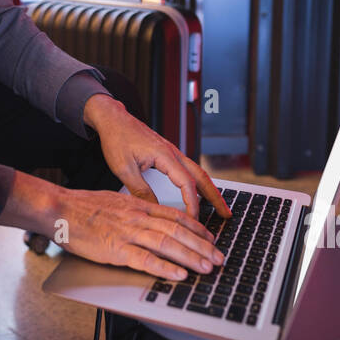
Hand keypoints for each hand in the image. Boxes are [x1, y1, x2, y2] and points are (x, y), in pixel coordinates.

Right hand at [57, 186, 223, 280]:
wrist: (60, 208)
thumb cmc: (83, 207)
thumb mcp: (116, 201)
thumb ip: (135, 210)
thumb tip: (151, 218)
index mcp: (139, 206)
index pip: (176, 216)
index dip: (197, 228)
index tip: (211, 239)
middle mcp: (138, 217)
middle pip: (178, 231)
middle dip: (202, 246)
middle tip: (219, 258)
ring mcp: (128, 233)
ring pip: (167, 244)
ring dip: (191, 257)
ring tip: (208, 267)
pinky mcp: (116, 249)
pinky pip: (145, 259)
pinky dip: (165, 268)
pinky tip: (179, 274)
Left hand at [82, 93, 231, 220]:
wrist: (113, 119)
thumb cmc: (117, 139)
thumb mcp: (124, 168)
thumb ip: (140, 190)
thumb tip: (155, 210)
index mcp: (164, 155)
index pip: (187, 183)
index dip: (193, 204)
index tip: (194, 220)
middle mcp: (173, 153)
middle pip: (202, 177)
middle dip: (215, 197)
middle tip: (226, 214)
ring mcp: (172, 152)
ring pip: (197, 172)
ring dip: (209, 190)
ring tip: (219, 206)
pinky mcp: (167, 154)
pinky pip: (188, 169)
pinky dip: (198, 183)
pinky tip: (198, 192)